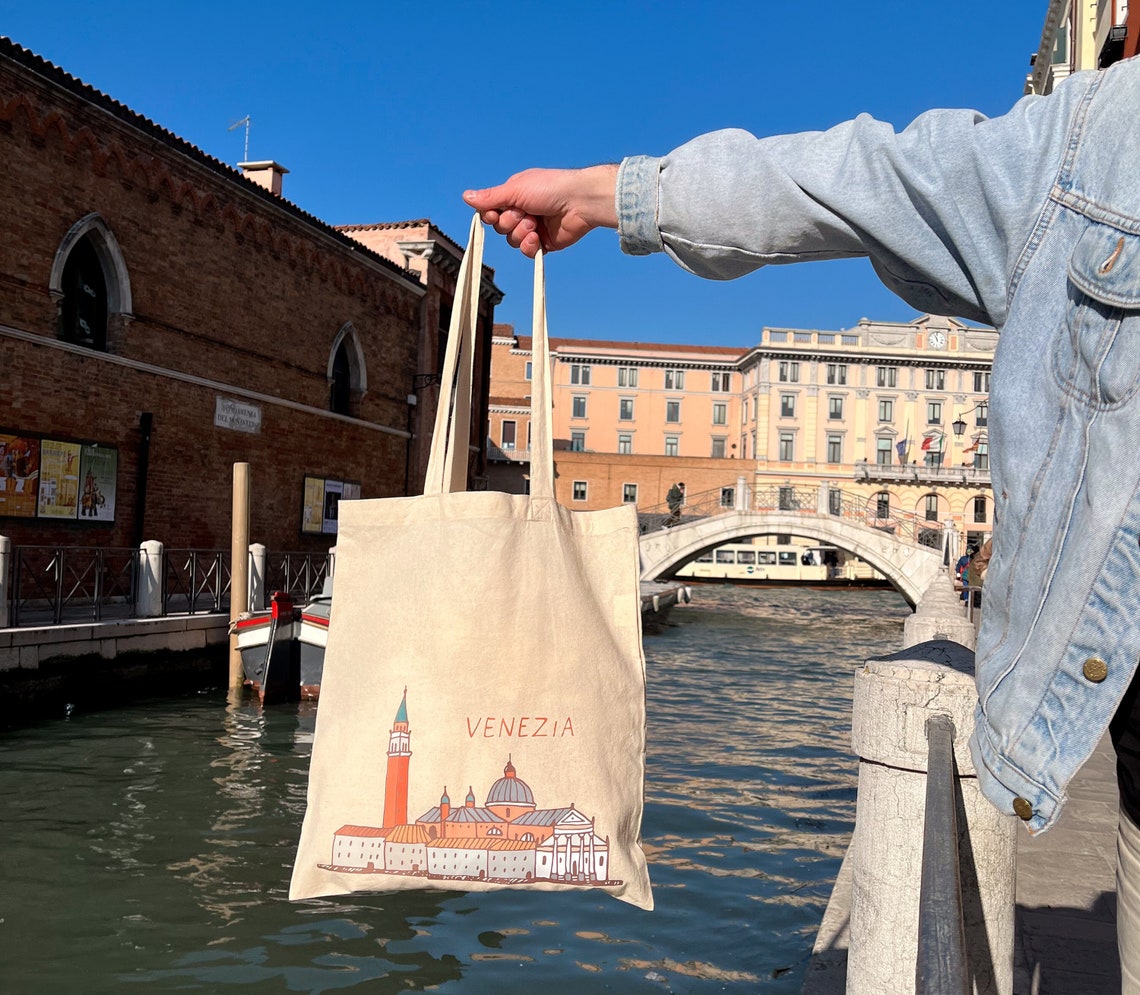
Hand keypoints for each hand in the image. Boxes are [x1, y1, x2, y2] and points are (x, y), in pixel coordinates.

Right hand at [463, 165, 618, 256]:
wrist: (579, 202)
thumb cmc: (550, 188)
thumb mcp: (515, 189)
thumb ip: (490, 197)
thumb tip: (465, 196)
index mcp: (515, 195)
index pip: (491, 210)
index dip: (491, 215)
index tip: (494, 214)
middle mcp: (523, 211)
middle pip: (500, 227)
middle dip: (510, 222)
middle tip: (525, 213)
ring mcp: (533, 228)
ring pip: (512, 240)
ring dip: (521, 233)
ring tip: (535, 224)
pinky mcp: (544, 243)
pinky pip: (526, 251)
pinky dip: (529, 246)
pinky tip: (537, 238)